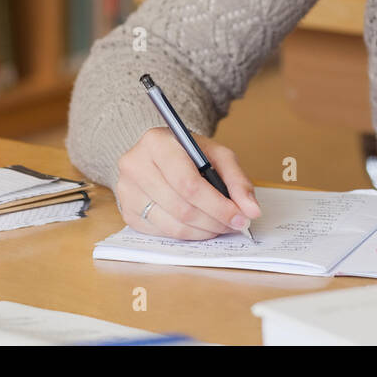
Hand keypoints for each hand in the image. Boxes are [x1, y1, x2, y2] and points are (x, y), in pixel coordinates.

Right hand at [114, 127, 261, 239]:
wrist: (160, 154)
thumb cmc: (189, 153)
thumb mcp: (217, 155)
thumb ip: (237, 180)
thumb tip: (251, 210)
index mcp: (156, 142)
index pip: (188, 184)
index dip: (217, 206)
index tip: (240, 217)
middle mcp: (134, 165)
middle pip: (181, 207)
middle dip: (214, 221)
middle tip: (234, 224)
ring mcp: (126, 190)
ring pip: (172, 225)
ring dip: (203, 231)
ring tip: (219, 225)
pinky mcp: (126, 211)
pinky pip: (161, 233)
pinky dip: (186, 234)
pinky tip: (199, 226)